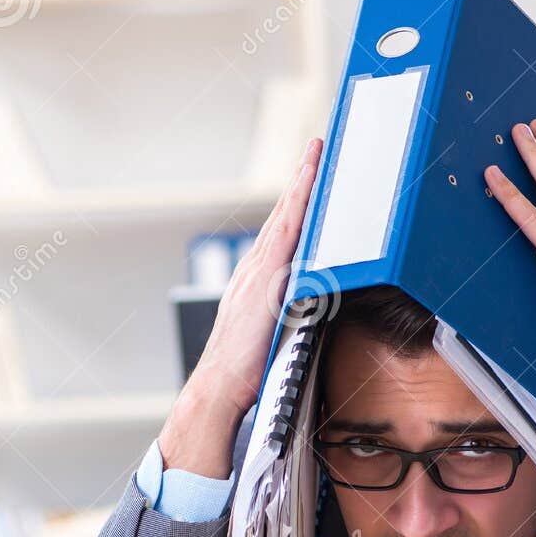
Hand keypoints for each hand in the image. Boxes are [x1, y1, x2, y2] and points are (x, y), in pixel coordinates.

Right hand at [159, 137, 322, 477]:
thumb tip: (311, 302)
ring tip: (317, 157)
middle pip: (282, 216)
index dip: (296, 199)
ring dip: (301, 186)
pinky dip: (295, 212)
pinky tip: (307, 195)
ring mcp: (256, 275)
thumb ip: (285, 309)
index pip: (281, 231)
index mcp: (256, 282)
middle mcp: (253, 272)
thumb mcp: (267, 332)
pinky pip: (283, 239)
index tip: (311, 170)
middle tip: (318, 147)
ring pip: (283, 221)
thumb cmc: (242, 371)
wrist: (217, 390)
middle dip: (300, 179)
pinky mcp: (263, 285)